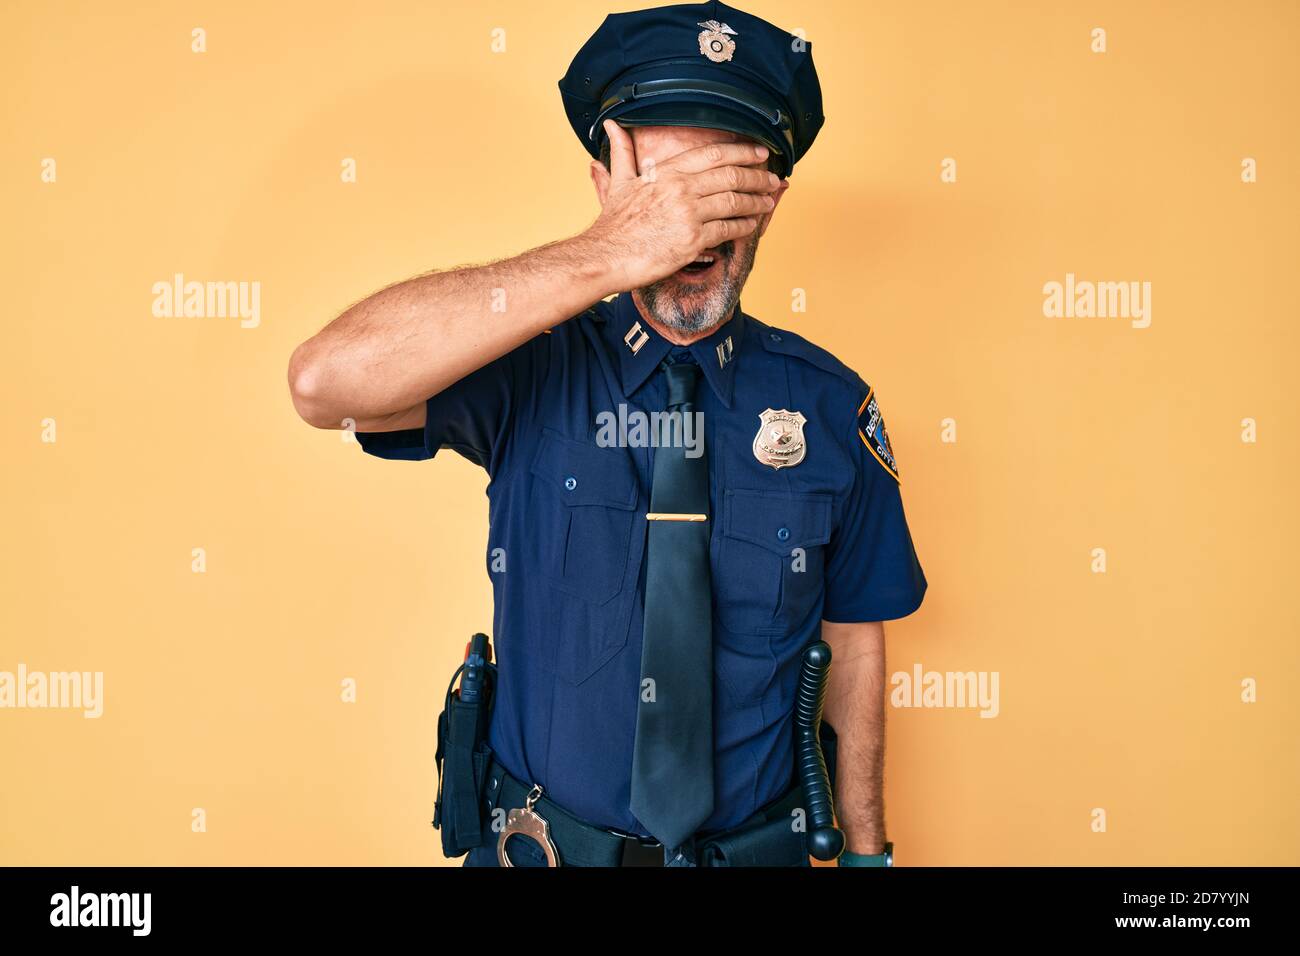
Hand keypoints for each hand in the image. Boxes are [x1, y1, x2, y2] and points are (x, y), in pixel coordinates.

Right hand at [585, 119, 780, 290]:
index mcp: (667, 172)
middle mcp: (681, 188)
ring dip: (756, 201)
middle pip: (731, 176)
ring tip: (768, 202)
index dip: (742, 151)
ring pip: (734, 201)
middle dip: (757, 177)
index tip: (760, 153)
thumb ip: (623, 152)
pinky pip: (728, 229)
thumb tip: (612, 124)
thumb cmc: (613, 223)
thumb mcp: (619, 181)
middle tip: (773, 179)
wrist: (606, 256)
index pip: (713, 154)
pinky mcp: (693, 240)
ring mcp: (688, 214)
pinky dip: (744, 226)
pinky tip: (752, 224)